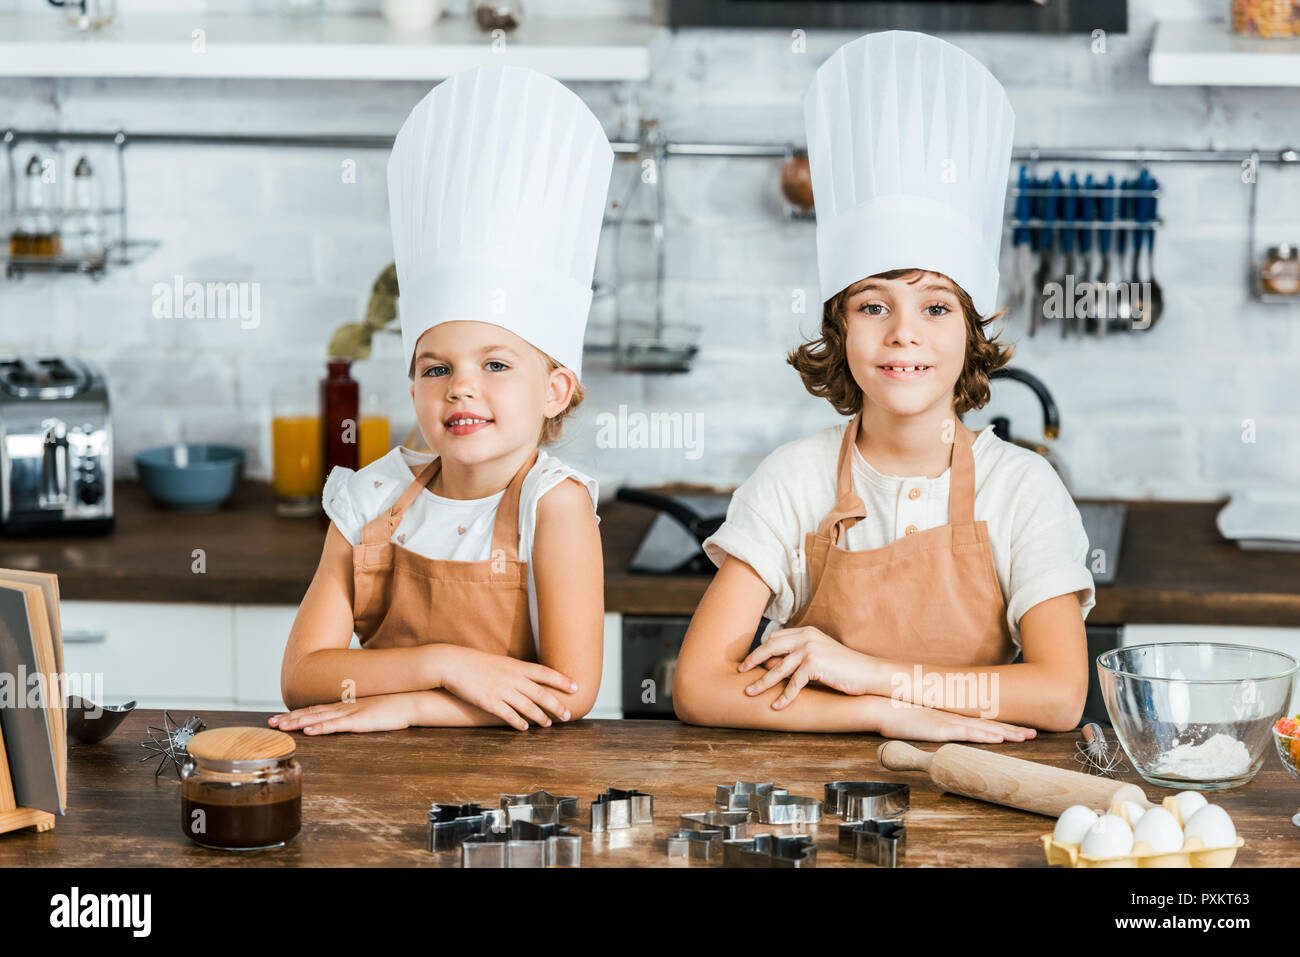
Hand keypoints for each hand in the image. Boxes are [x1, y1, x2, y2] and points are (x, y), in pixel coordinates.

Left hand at [270, 692, 417, 734]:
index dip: (296, 714)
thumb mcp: (371, 711)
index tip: (279, 718)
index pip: (316, 709)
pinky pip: (337, 725)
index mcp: (346, 706)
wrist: (413, 700)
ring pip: (319, 718)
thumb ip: (357, 715)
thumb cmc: (395, 707)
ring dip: (298, 722)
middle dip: (290, 718)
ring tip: (281, 727)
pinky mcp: (361, 721)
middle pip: (311, 712)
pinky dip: (322, 727)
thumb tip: (346, 722)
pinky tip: (309, 730)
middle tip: (270, 724)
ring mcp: (351, 713)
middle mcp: (344, 707)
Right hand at [435, 645, 577, 731]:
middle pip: (541, 693)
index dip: (562, 680)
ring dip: (540, 717)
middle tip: (568, 715)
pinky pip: (508, 715)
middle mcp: (513, 678)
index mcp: (517, 666)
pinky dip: (518, 722)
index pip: (546, 673)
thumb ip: (517, 670)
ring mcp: (502, 690)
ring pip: (527, 706)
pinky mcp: (489, 702)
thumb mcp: (501, 662)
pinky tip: (525, 728)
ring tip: (548, 725)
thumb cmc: (477, 663)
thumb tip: (531, 678)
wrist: (454, 664)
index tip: (576, 687)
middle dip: (556, 705)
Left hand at [738, 625, 876, 707]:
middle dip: (753, 660)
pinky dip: (784, 696)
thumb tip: (773, 666)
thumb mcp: (820, 654)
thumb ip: (799, 656)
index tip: (750, 660)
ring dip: (762, 682)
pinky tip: (776, 706)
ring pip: (778, 668)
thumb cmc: (845, 667)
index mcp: (807, 631)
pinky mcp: (815, 665)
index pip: (776, 637)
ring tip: (750, 692)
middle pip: (771, 647)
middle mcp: (806, 637)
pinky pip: (793, 683)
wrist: (869, 672)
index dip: (761, 649)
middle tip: (740, 671)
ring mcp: (810, 650)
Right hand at [874, 700, 1035, 742]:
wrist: (880, 706)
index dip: (1002, 726)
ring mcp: (948, 722)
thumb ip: (933, 724)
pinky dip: (984, 734)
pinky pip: (966, 732)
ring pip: (984, 728)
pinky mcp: (940, 728)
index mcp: (951, 717)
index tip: (1020, 730)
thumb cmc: (897, 714)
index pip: (982, 722)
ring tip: (1026, 737)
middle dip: (1013, 730)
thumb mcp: (920, 721)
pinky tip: (998, 738)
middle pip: (989, 724)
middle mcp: (954, 717)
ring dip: (1006, 733)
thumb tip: (940, 730)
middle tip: (1033, 734)